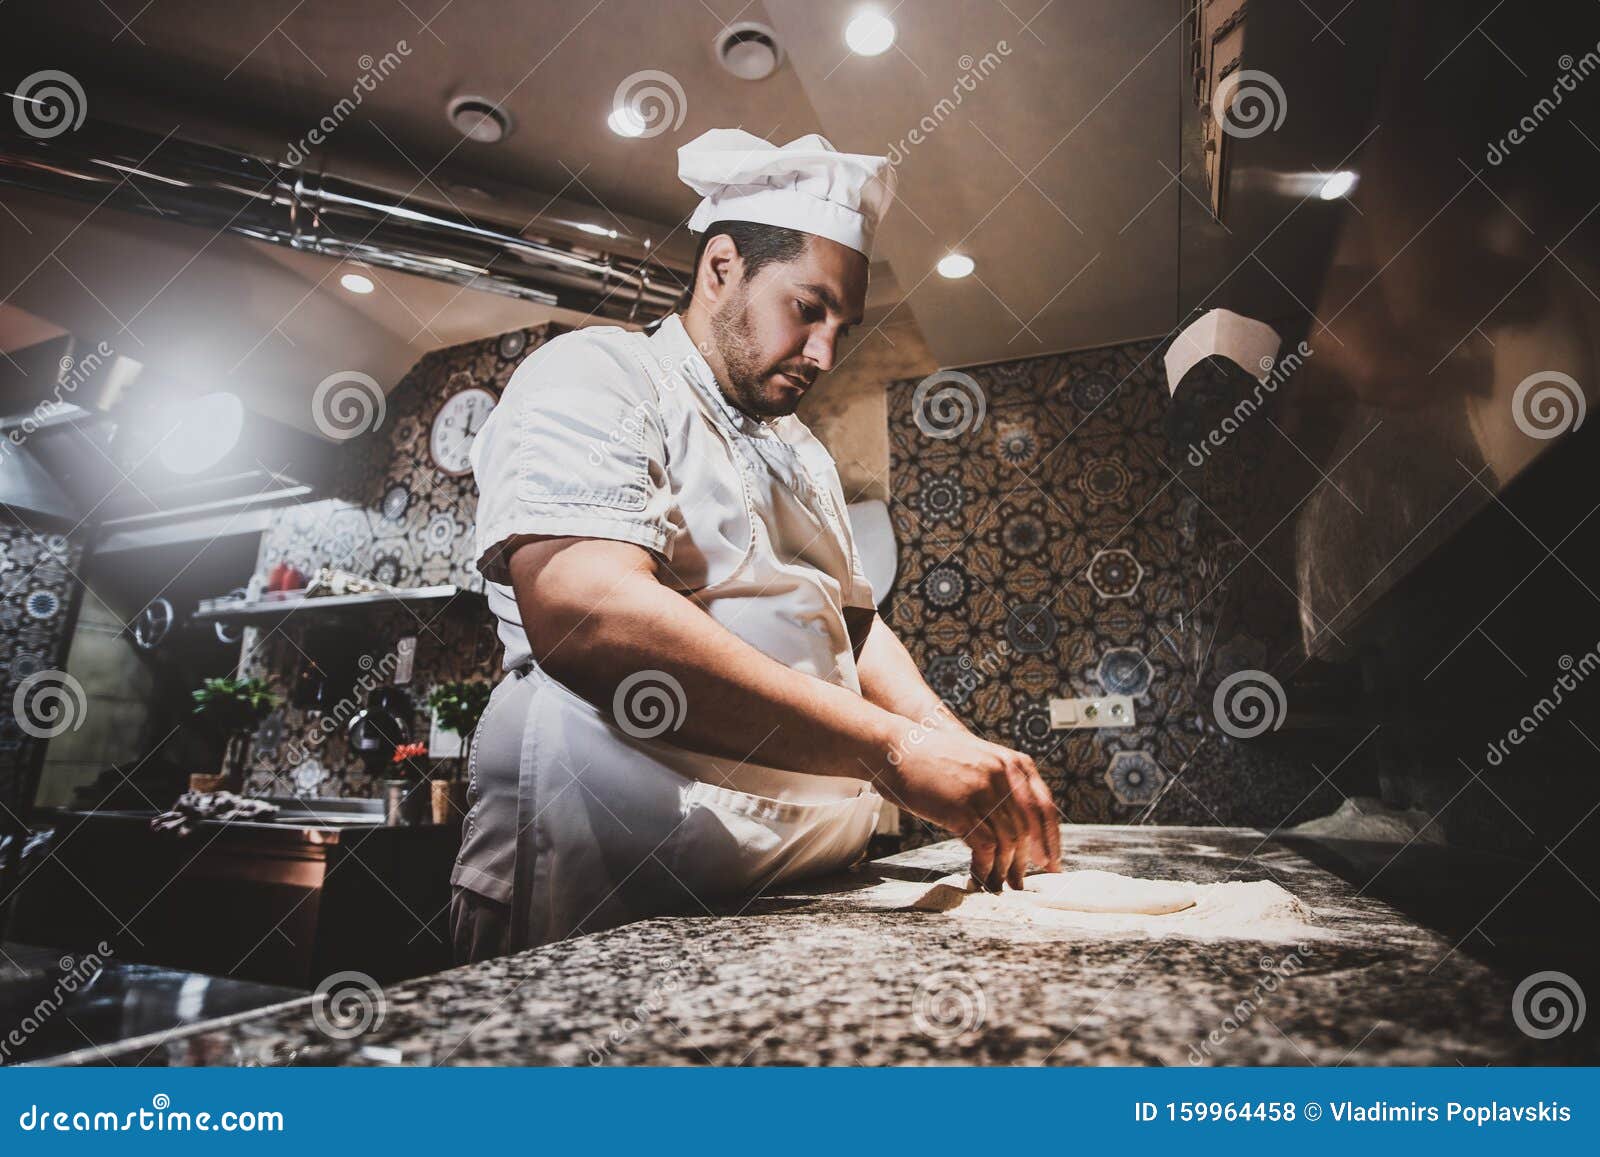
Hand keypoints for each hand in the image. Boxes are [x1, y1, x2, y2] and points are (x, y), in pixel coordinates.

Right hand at [878, 723, 1061, 890]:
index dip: (1051, 840)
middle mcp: (1004, 774)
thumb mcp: (979, 761)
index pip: (1044, 807)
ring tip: (999, 884)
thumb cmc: (935, 759)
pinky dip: (985, 866)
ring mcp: (983, 790)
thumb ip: (1003, 786)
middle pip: (1028, 828)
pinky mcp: (961, 807)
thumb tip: (1019, 828)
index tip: (1051, 862)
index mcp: (1014, 763)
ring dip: (1005, 868)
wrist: (898, 748)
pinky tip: (979, 875)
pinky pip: (984, 846)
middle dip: (1027, 860)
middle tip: (1022, 882)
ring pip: (1008, 840)